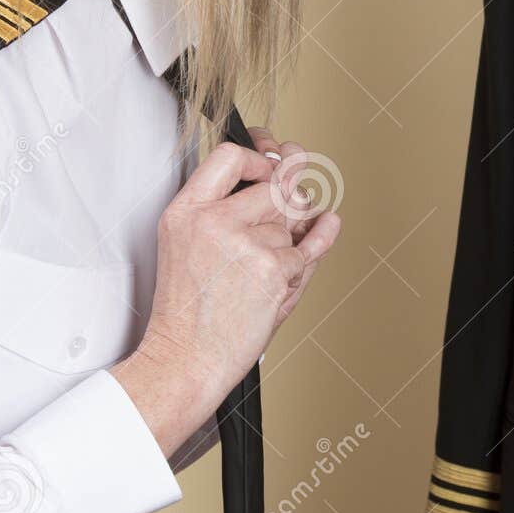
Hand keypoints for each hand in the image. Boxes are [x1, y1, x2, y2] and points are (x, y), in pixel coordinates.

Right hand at [110, 137, 342, 459]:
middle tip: (296, 190)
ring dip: (294, 231)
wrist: (186, 357)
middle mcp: (215, 220)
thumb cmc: (188, 310)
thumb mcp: (184, 243)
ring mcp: (247, 243)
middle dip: (290, 192)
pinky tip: (328, 224)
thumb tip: (272, 170)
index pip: (229, 156)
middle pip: (275, 183)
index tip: (270, 158)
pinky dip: (321, 238)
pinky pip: (310, 245)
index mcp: (187, 210)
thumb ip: (224, 206)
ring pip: (293, 218)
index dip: (259, 155)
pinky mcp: (274, 268)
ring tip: (273, 254)